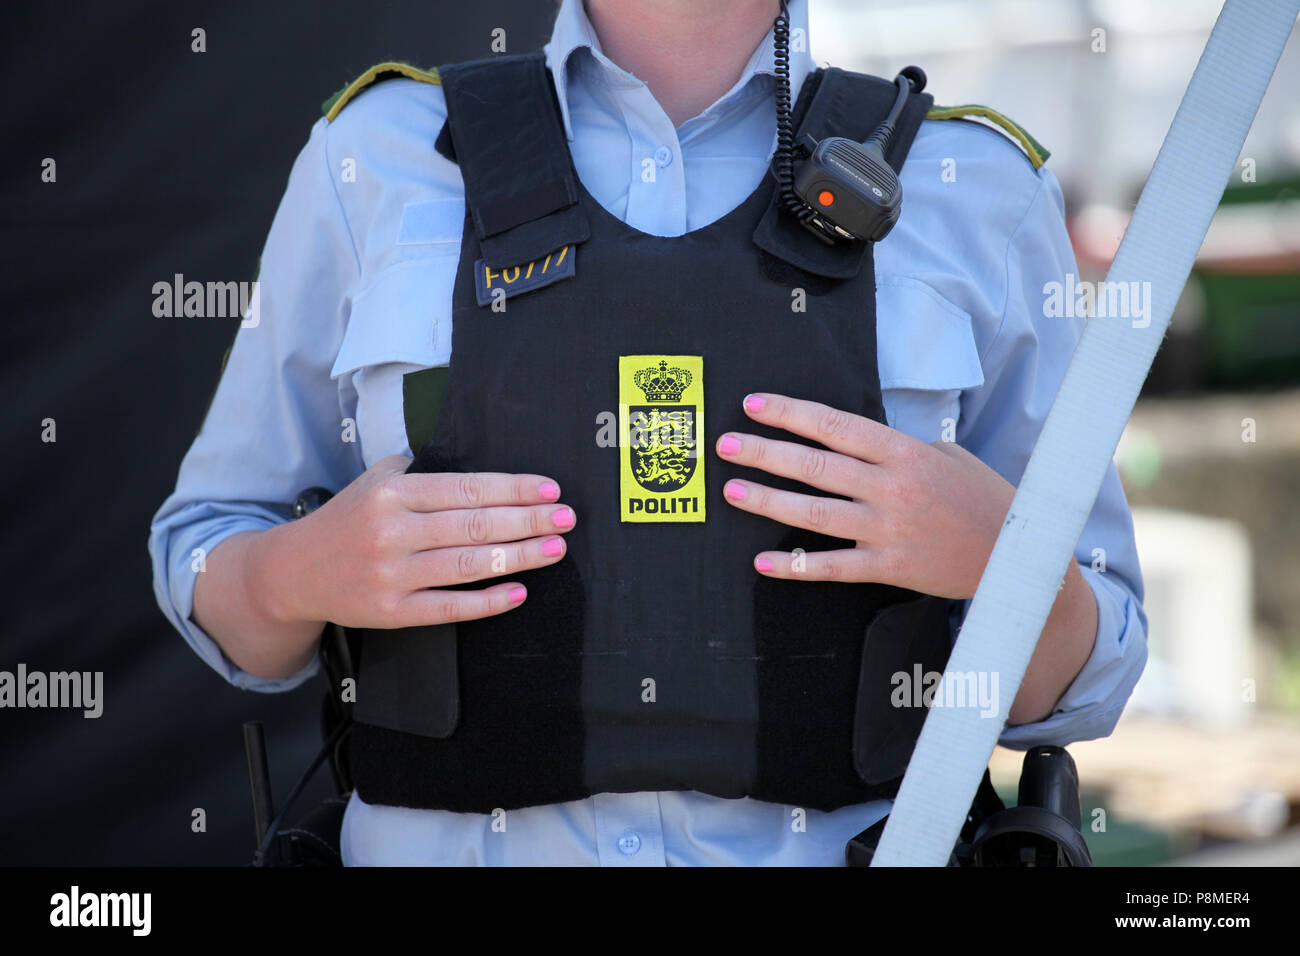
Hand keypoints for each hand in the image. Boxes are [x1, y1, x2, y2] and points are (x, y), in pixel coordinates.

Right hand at [254, 454, 576, 629]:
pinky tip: (518, 592)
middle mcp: (392, 530)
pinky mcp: (391, 611)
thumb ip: (421, 473)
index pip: (467, 488)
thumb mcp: (375, 482)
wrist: (292, 571)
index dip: (513, 489)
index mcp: (393, 493)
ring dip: (518, 556)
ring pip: (468, 564)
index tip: (549, 490)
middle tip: (566, 518)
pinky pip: (448, 607)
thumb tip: (482, 477)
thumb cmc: (348, 521)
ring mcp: (391, 574)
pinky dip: (487, 602)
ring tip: (554, 549)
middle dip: (527, 521)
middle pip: (474, 524)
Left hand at [714, 393, 1014, 599]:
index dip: (791, 413)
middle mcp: (892, 488)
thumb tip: (855, 439)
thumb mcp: (948, 455)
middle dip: (765, 453)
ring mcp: (888, 530)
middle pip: (816, 466)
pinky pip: (833, 566)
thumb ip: (898, 447)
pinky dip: (796, 565)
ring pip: (816, 513)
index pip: (835, 426)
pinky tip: (763, 561)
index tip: (753, 405)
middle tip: (726, 446)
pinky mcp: (889, 568)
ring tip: (732, 491)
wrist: (1017, 556)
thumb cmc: (982, 499)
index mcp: (904, 453)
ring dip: (770, 501)